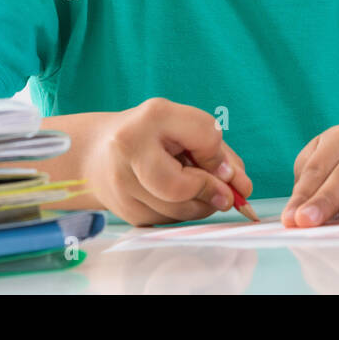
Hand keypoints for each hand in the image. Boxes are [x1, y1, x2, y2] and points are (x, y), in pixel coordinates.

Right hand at [83, 97, 253, 226]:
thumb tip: (241, 188)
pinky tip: (179, 196)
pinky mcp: (126, 212)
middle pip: (183, 188)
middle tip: (226, 193)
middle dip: (211, 191)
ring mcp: (122, 185)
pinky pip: (171, 221)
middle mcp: (129, 149)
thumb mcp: (183, 126)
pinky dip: (185, 212)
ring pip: (181, 210)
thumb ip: (217, 151)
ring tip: (201, 188)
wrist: (96, 153)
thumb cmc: (151, 135)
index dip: (218, 155)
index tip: (219, 160)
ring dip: (203, 204)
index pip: (204, 139)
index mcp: (151, 118)